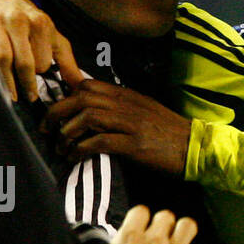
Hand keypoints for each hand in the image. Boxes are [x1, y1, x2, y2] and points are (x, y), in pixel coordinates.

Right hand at [0, 0, 81, 100]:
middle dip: (27, 82)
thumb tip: (81, 86)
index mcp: (39, 23)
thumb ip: (67, 62)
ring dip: (8, 80)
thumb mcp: (53, 37)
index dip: (41, 69)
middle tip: (30, 97)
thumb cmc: (31, 22)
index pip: (41, 59)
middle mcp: (17, 20)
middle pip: (23, 60)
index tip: (40, 74)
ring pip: (2, 58)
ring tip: (12, 95)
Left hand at [44, 80, 191, 174]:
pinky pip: (100, 142)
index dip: (66, 97)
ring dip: (68, 132)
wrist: (196, 148)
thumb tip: (93, 112)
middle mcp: (127, 105)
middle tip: (47, 129)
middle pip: (81, 98)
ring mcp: (131, 124)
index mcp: (127, 95)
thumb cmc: (169, 133)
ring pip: (88, 117)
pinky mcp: (135, 145)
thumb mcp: (144, 111)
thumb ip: (121, 107)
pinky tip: (75, 157)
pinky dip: (82, 149)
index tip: (56, 112)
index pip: (88, 85)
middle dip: (57, 113)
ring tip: (61, 146)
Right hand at [111, 205, 208, 243]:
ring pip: (188, 226)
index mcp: (131, 236)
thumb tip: (106, 239)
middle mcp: (154, 241)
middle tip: (158, 239)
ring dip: (184, 232)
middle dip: (163, 226)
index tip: (140, 230)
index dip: (141, 220)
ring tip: (179, 242)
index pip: (141, 211)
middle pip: (166, 216)